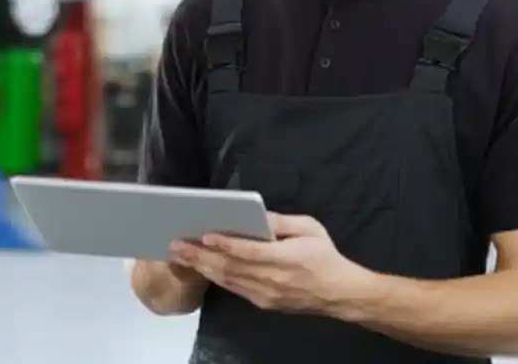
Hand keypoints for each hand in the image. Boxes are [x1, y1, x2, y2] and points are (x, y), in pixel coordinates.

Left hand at [169, 213, 373, 316]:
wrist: (340, 293)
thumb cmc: (325, 256)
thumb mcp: (310, 228)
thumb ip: (282, 222)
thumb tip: (256, 215)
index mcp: (285, 259)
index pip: (248, 252)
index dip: (225, 244)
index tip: (204, 235)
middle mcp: (272, 279)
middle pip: (230, 267)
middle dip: (200, 256)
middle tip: (176, 244)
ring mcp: (266, 294)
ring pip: (228, 280)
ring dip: (202, 267)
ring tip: (180, 255)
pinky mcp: (264, 303)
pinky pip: (235, 289)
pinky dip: (216, 278)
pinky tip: (201, 267)